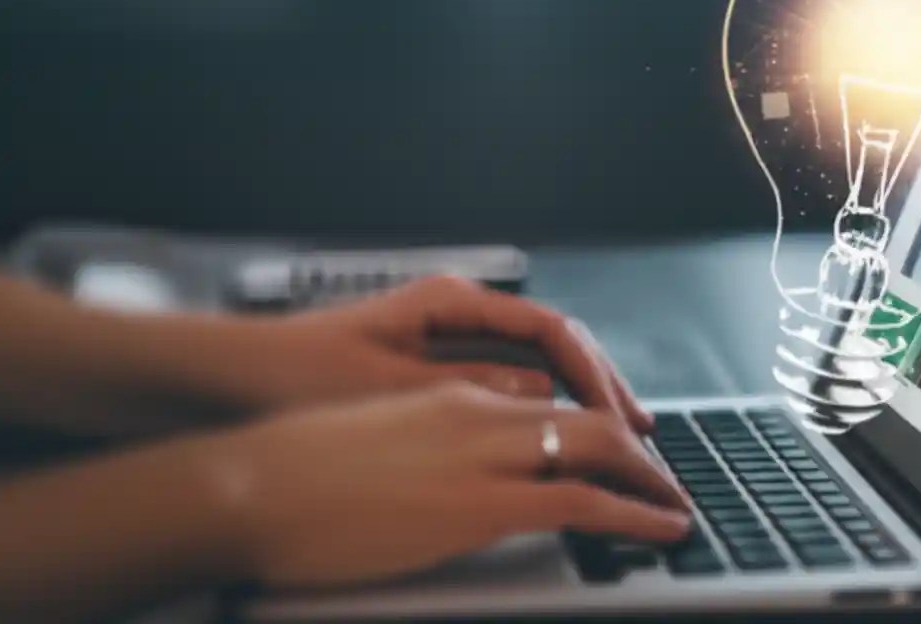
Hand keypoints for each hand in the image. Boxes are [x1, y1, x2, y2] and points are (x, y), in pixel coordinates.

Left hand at [209, 276, 651, 431]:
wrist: (230, 379)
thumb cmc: (296, 374)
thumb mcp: (392, 390)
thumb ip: (472, 394)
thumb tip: (544, 402)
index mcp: (450, 302)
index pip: (550, 331)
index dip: (596, 374)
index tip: (622, 415)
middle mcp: (455, 313)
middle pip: (553, 344)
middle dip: (601, 385)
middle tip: (640, 432)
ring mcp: (446, 339)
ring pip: (535, 365)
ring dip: (577, 400)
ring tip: (615, 440)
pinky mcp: (433, 369)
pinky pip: (506, 384)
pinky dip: (538, 411)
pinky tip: (554, 440)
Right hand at [214, 383, 690, 585]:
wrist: (246, 486)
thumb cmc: (291, 469)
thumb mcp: (371, 438)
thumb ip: (424, 441)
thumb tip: (451, 466)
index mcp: (448, 394)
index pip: (546, 397)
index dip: (593, 421)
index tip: (616, 449)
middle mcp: (477, 410)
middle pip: (587, 413)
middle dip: (636, 445)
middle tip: (661, 475)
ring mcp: (483, 453)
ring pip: (598, 447)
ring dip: (647, 476)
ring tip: (674, 502)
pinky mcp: (482, 504)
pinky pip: (584, 501)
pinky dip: (635, 512)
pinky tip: (659, 526)